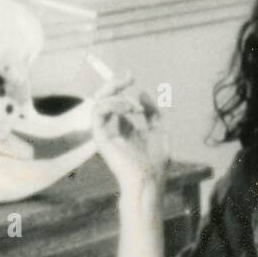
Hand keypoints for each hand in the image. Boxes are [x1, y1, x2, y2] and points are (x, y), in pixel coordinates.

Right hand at [90, 72, 169, 192]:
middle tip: (128, 77)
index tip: (131, 76)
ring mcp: (105, 132)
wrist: (149, 180)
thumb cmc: (155, 162)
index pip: (117, 100)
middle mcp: (112, 128)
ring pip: (98, 102)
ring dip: (116, 96)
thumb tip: (140, 93)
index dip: (121, 86)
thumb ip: (152, 112)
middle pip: (103, 98)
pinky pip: (97, 112)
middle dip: (114, 84)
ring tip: (134, 106)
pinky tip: (129, 109)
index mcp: (125, 128)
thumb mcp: (159, 130)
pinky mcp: (100, 137)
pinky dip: (112, 104)